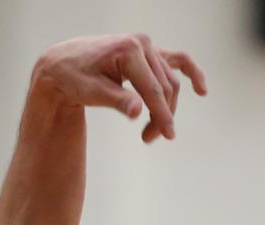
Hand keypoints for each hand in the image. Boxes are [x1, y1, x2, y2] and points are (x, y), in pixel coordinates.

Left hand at [31, 33, 207, 144]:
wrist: (63, 64)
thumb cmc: (74, 77)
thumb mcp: (91, 92)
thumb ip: (116, 100)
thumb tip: (137, 111)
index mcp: (129, 50)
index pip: (153, 88)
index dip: (162, 114)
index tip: (167, 135)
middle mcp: (143, 44)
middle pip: (165, 86)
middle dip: (161, 115)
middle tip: (148, 139)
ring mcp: (148, 46)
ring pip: (169, 81)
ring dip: (166, 107)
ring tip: (151, 132)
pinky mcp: (149, 52)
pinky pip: (177, 60)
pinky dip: (190, 73)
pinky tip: (202, 90)